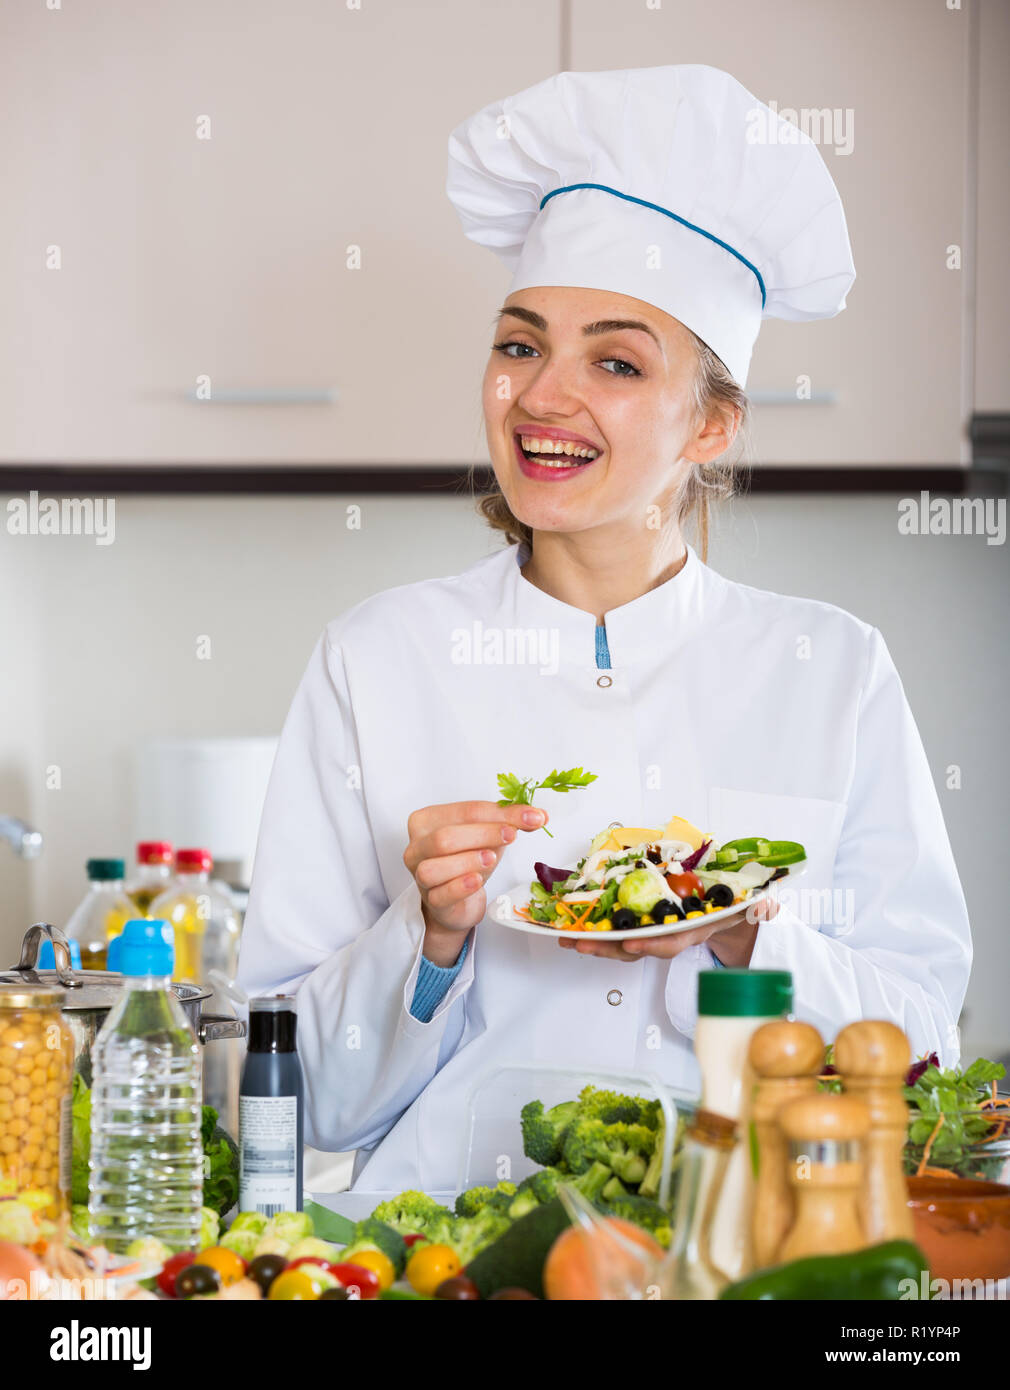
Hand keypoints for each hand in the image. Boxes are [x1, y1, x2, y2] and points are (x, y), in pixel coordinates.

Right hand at [404, 799, 549, 965]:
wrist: (458, 901)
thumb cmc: (468, 861)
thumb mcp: (488, 836)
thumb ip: (508, 822)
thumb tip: (537, 815)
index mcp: (427, 821)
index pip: (464, 811)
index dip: (499, 813)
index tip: (531, 816)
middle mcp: (417, 847)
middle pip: (445, 837)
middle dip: (483, 834)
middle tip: (512, 835)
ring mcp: (419, 876)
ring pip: (434, 867)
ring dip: (466, 861)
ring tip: (491, 858)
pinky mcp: (430, 901)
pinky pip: (440, 894)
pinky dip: (460, 886)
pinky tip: (477, 880)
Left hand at [557, 895, 778, 965]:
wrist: (737, 911)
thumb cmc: (737, 902)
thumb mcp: (748, 902)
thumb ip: (752, 903)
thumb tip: (763, 903)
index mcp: (697, 927)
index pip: (673, 941)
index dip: (652, 943)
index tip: (630, 943)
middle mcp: (675, 932)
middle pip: (640, 945)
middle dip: (609, 947)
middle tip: (581, 943)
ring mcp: (660, 929)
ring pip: (625, 942)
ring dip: (597, 941)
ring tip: (571, 938)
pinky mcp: (648, 922)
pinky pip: (622, 930)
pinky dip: (601, 930)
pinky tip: (580, 927)